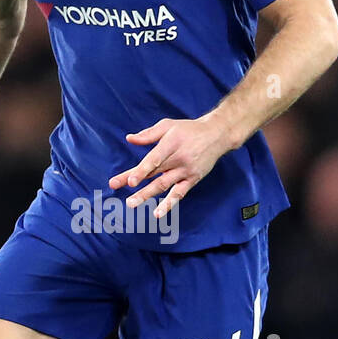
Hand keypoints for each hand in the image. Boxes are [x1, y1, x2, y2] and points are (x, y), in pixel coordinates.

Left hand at [108, 114, 229, 218]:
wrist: (217, 135)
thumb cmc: (189, 129)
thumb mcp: (168, 125)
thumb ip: (148, 134)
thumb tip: (129, 139)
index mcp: (171, 143)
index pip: (154, 160)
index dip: (141, 171)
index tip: (130, 181)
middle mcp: (179, 159)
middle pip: (154, 173)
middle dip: (136, 184)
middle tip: (120, 192)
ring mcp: (186, 171)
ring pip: (164, 185)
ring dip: (147, 195)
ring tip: (132, 203)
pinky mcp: (193, 179)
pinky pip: (179, 193)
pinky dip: (169, 204)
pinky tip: (158, 213)